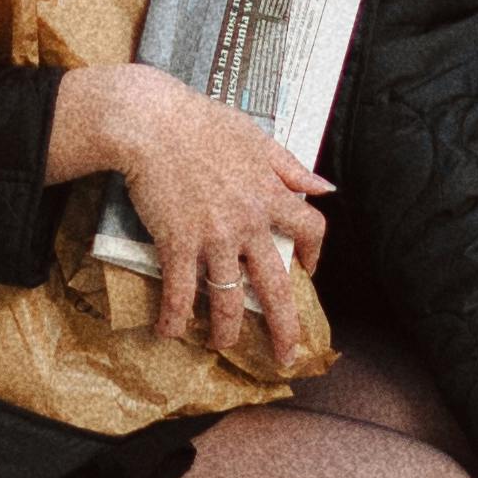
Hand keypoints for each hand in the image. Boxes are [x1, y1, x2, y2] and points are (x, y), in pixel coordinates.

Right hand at [48, 62, 328, 373]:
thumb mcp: (257, 137)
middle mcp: (248, 223)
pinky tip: (169, 332)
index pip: (311, 229)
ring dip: (226, 330)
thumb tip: (325, 187)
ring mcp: (213, 238)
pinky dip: (174, 317)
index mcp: (269, 194)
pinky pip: (179, 292)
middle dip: (283, 326)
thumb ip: (291, 167)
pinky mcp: (177, 244)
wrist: (152, 124)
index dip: (314, 252)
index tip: (307, 268)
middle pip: (276, 286)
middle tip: (286, 355)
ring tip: (222, 345)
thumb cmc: (202, 123)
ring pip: (228, 299)